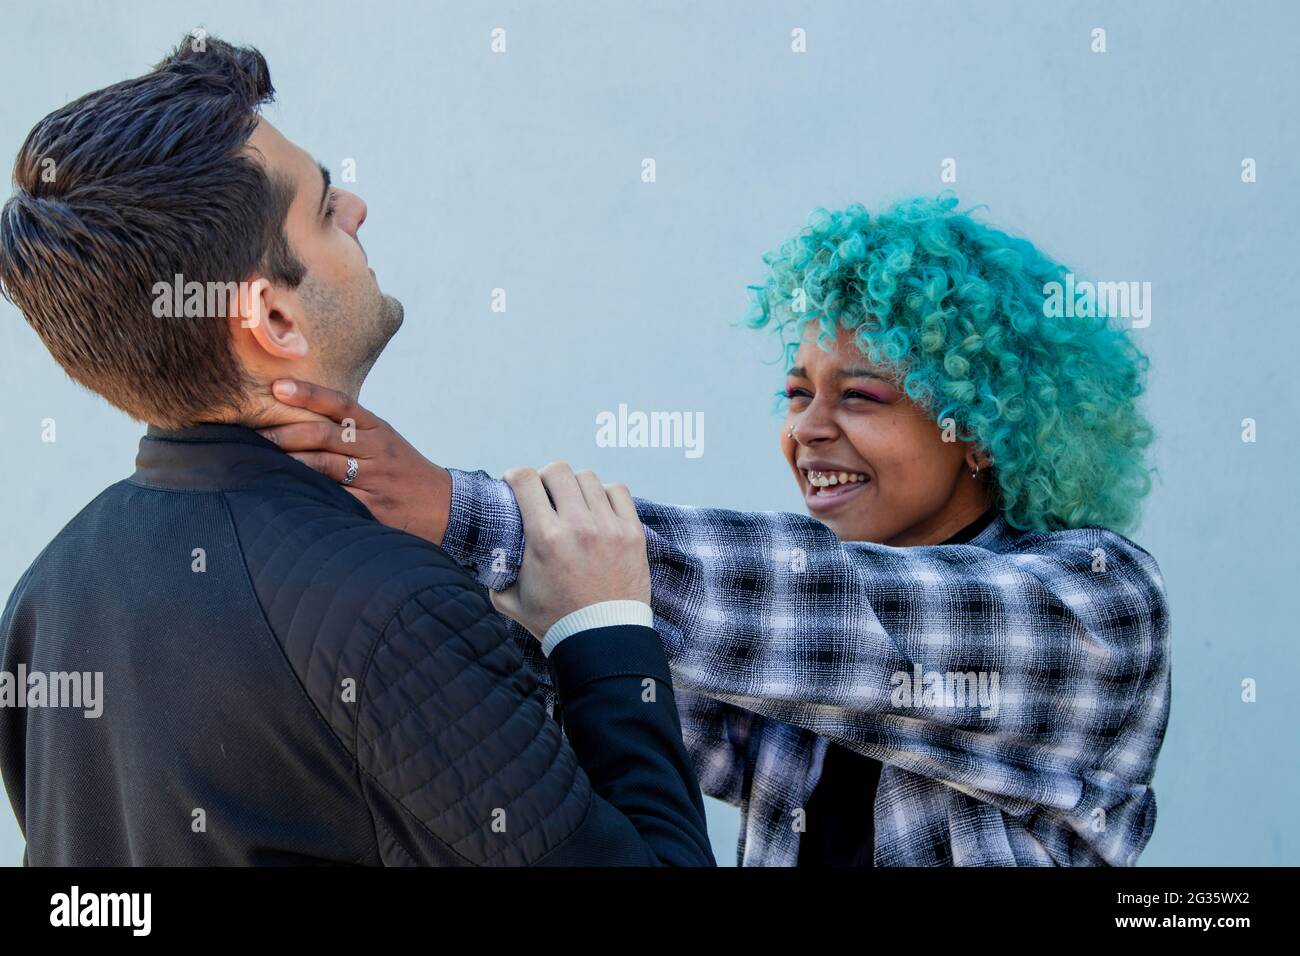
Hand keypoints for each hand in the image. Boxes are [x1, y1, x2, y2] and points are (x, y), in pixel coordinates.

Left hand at [258, 379, 451, 544]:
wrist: (445, 506)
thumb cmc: (404, 471)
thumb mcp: (385, 442)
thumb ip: (350, 430)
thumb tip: (298, 418)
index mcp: (379, 430)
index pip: (341, 405)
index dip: (309, 394)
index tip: (278, 387)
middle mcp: (377, 451)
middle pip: (326, 435)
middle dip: (287, 433)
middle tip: (256, 434)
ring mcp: (375, 480)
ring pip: (326, 467)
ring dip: (291, 463)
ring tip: (261, 460)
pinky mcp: (373, 508)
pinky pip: (336, 499)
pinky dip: (310, 494)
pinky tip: (286, 493)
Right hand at [489, 463, 649, 642]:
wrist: (602, 639)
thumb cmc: (557, 622)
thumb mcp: (511, 600)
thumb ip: (495, 572)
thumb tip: (487, 552)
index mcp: (545, 537)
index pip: (525, 480)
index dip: (515, 475)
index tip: (514, 482)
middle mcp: (578, 525)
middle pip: (558, 471)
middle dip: (544, 477)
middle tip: (544, 492)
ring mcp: (609, 527)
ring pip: (588, 478)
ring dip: (575, 486)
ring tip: (572, 502)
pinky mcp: (633, 533)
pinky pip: (618, 492)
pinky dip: (605, 494)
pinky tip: (598, 509)